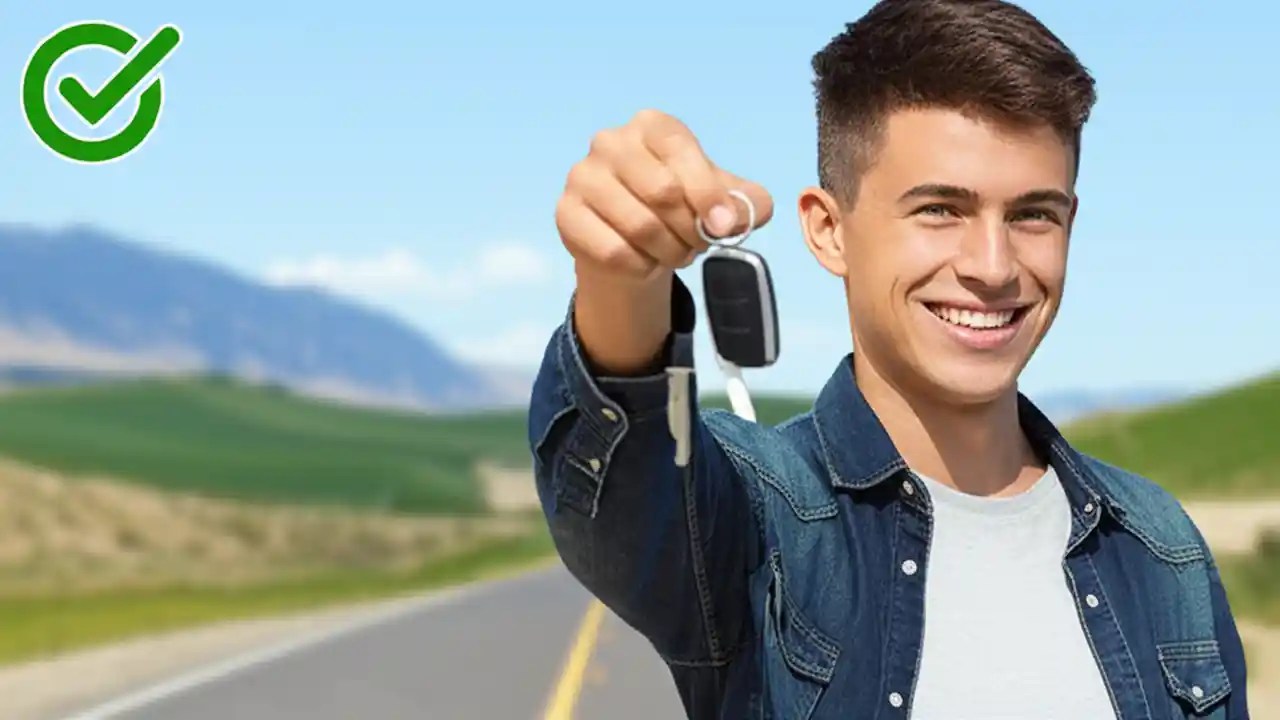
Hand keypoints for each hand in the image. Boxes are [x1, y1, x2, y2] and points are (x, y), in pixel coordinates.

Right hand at [555, 109, 773, 282]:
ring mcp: (583, 176)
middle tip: (698, 245)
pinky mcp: (566, 213)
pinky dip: (640, 266)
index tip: (723, 227)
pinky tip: (644, 261)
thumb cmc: (678, 209)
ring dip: (668, 251)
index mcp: (652, 126)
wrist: (632, 243)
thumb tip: (733, 217)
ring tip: (675, 253)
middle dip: (690, 229)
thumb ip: (746, 203)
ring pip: (639, 226)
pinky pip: (613, 251)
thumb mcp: (722, 201)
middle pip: (662, 191)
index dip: (707, 193)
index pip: (680, 151)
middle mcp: (611, 141)